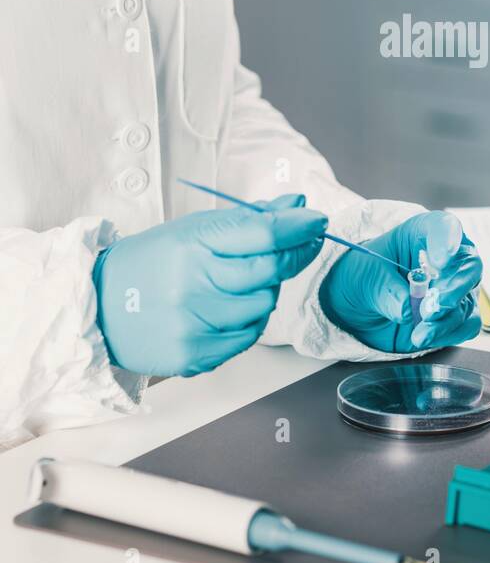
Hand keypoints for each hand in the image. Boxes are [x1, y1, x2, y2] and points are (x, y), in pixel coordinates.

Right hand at [94, 195, 325, 375]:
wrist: (99, 307)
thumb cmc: (151, 263)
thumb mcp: (192, 229)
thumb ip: (249, 220)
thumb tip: (298, 207)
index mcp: (191, 243)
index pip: (263, 234)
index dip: (298, 227)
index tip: (316, 220)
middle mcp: (192, 283)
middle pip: (271, 270)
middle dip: (296, 254)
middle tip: (305, 243)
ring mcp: (194, 323)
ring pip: (265, 306)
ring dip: (265, 291)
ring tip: (239, 282)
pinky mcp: (195, 354)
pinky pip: (248, 337)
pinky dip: (248, 321)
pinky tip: (227, 309)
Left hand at [319, 210, 481, 353]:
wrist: (362, 304)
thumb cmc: (367, 275)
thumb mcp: (367, 276)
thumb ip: (388, 291)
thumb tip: (408, 310)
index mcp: (425, 232)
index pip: (444, 227)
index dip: (446, 241)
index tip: (440, 261)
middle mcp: (449, 256)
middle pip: (469, 265)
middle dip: (454, 289)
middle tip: (432, 308)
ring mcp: (457, 286)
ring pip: (468, 300)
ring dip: (447, 319)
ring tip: (419, 333)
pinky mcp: (457, 314)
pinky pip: (467, 325)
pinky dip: (449, 333)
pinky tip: (425, 336)